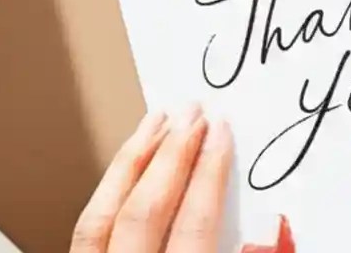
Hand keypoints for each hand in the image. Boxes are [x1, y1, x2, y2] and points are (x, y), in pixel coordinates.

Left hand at [71, 105, 231, 252]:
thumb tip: (263, 235)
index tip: (220, 133)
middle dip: (171, 155)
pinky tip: (124, 165)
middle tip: (192, 116)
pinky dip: (108, 190)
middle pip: (143, 211)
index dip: (209, 175)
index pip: (193, 226)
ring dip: (132, 161)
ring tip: (156, 121)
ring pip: (100, 215)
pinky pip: (87, 228)